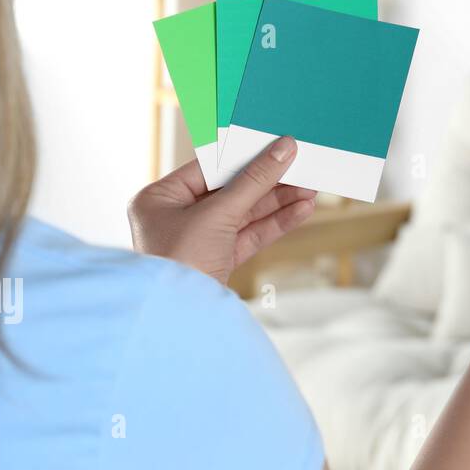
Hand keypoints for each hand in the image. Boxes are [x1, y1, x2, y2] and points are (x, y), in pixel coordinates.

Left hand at [127, 136, 316, 284]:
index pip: (209, 167)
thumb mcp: (218, 214)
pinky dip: (275, 223)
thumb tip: (283, 148)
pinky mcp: (217, 260)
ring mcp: (197, 240)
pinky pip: (249, 235)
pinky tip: (300, 211)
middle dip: (269, 182)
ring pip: (244, 213)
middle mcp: (174, 217)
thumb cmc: (178, 263)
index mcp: (159, 198)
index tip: (276, 145)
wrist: (177, 324)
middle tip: (301, 168)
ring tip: (310, 190)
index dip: (245, 155)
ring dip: (278, 202)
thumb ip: (254, 180)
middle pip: (231, 190)